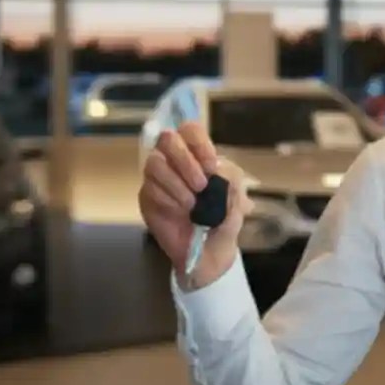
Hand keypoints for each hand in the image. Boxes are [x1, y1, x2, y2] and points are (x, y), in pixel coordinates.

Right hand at [138, 122, 254, 289]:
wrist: (209, 254)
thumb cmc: (224, 222)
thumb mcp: (237, 201)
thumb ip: (230, 180)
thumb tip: (216, 168)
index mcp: (199, 157)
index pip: (190, 131)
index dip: (199, 144)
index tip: (211, 167)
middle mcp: (176, 162)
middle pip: (167, 139)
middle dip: (186, 161)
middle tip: (201, 185)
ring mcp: (159, 178)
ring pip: (154, 163)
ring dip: (176, 183)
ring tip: (192, 204)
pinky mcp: (147, 197)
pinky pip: (149, 188)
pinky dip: (167, 199)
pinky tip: (180, 211)